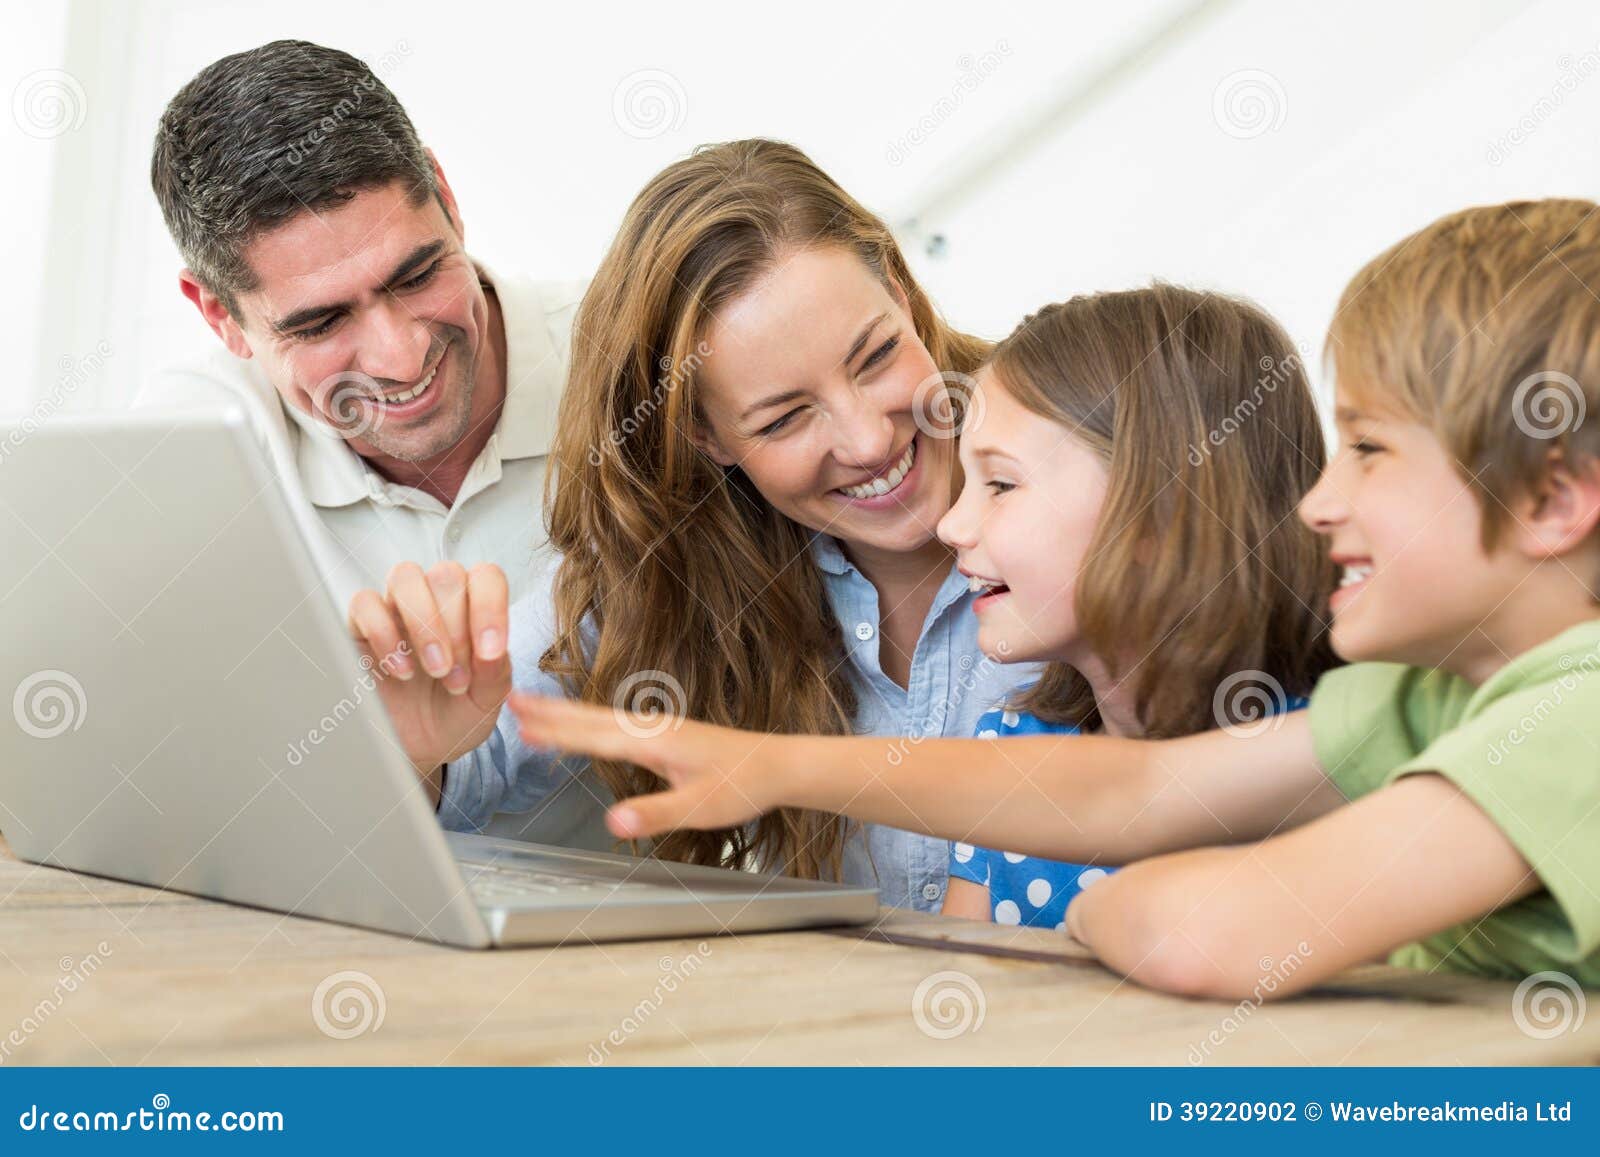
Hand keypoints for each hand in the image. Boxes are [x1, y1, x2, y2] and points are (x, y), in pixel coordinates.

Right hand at [347, 562, 511, 796]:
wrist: (418, 747)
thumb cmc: (455, 714)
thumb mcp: (486, 701)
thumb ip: (495, 673)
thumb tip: (492, 651)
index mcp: (475, 606)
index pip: (486, 578)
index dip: (491, 608)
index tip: (490, 652)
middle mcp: (436, 598)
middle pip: (447, 575)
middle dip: (456, 629)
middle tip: (457, 677)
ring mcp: (397, 607)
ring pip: (405, 576)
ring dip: (424, 624)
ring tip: (435, 670)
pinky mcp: (361, 625)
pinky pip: (365, 603)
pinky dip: (383, 634)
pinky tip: (401, 670)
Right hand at [507, 694, 791, 837]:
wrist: (777, 765)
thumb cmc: (743, 785)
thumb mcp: (699, 809)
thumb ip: (656, 815)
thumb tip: (614, 823)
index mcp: (656, 742)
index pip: (595, 737)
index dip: (557, 733)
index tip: (522, 725)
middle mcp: (653, 728)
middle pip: (590, 719)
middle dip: (550, 712)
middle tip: (511, 701)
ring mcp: (659, 728)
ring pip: (601, 718)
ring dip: (565, 714)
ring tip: (532, 709)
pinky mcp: (665, 735)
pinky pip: (615, 724)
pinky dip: (588, 722)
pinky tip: (582, 725)